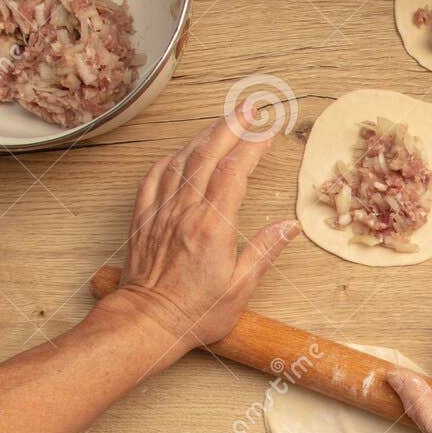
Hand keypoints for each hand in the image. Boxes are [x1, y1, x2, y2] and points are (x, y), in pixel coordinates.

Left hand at [110, 104, 298, 349]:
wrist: (146, 324)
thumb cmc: (194, 312)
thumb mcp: (240, 287)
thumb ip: (264, 250)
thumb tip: (289, 226)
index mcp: (212, 226)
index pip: (234, 172)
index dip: (252, 146)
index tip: (267, 130)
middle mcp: (184, 212)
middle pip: (207, 155)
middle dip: (230, 127)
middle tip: (249, 108)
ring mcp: (160, 212)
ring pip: (181, 161)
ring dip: (203, 136)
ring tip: (223, 122)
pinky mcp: (143, 219)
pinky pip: (154, 178)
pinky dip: (170, 158)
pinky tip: (180, 152)